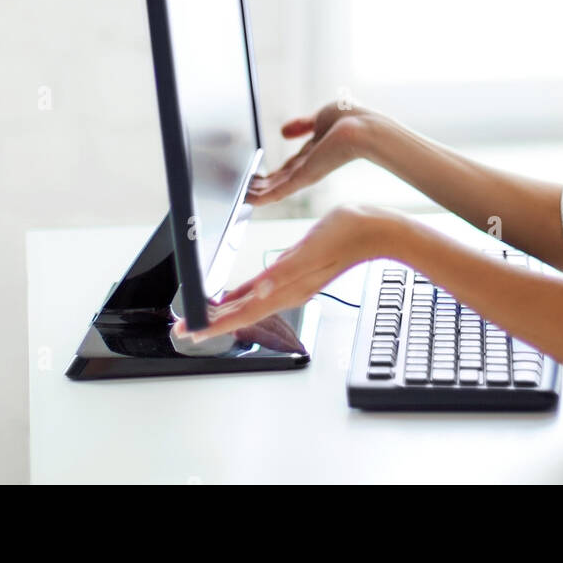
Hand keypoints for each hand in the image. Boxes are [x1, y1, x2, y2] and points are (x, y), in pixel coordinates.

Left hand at [171, 203, 406, 341]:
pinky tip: (237, 294)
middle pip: (242, 312)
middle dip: (212, 321)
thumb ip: (284, 273)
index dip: (213, 323)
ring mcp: (293, 283)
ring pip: (250, 303)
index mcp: (287, 288)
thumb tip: (259, 291)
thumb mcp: (311, 250)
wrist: (376, 230)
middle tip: (185, 328)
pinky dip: (244, 296)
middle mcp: (287, 290)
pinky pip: (262, 290)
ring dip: (225, 311)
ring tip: (202, 315)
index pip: (242, 313)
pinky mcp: (297, 272)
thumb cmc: (347, 236)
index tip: (189, 332)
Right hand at [247, 100, 374, 205]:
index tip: (256, 177)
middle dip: (261, 186)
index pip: (288, 167)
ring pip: (277, 189)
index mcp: (315, 152)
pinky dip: (263, 197)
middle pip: (280, 181)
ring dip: (258, 193)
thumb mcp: (321, 117)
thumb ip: (303, 125)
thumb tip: (283, 131)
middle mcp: (310, 166)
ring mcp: (308, 173)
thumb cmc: (351, 119)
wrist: (364, 127)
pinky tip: (249, 201)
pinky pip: (279, 191)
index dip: (272, 174)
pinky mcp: (305, 177)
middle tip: (242, 191)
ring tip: (241, 198)